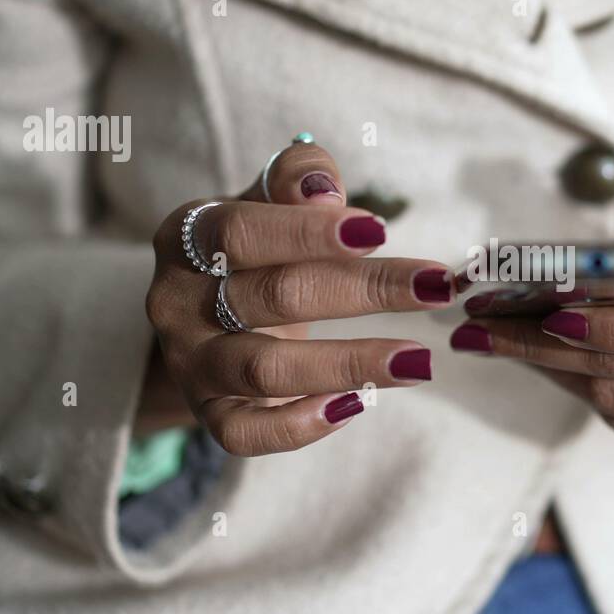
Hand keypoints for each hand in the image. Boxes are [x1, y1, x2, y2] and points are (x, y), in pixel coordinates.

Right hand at [140, 141, 454, 455]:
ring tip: (419, 360)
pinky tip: (358, 405)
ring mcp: (191, 362)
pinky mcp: (210, 414)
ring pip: (265, 369)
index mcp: (186, 236)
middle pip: (273, 296)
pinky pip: (248, 432)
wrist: (207, 321)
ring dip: (350, 363)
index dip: (307, 232)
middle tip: (436, 287)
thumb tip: (324, 189)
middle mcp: (176, 301)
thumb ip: (296, 181)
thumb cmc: (255, 250)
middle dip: (364, 291)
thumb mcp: (267, 202)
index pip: (241, 232)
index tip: (380, 230)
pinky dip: (302, 425)